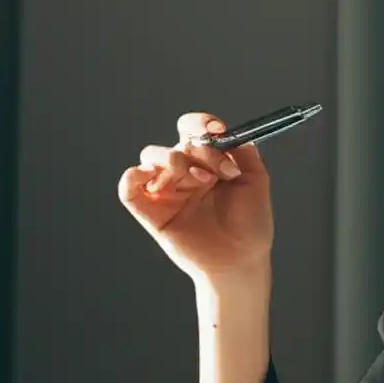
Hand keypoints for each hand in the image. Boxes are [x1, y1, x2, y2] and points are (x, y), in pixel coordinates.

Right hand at [117, 112, 274, 283]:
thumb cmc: (250, 224)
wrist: (241, 259)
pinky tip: (157, 181)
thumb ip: (245, 152)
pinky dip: (133, 176)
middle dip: (198, 151)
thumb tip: (229, 133)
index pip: (191, 129)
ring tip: (201, 182)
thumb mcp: (256, 181)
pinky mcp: (150, 212)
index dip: (199, 123)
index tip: (217, 130)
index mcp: (206, 162)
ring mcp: (166, 191)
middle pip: (175, 142)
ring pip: (151, 156)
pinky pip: (128, 186)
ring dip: (174, 161)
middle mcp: (183, 173)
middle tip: (219, 174)